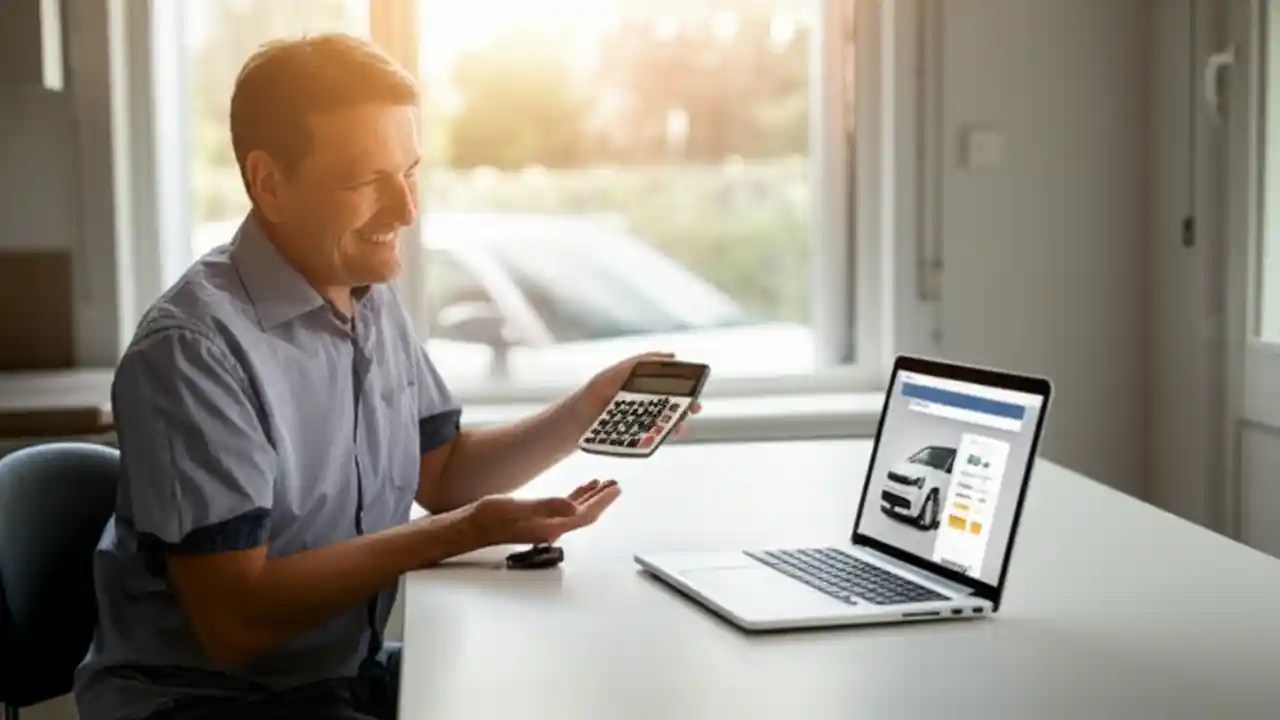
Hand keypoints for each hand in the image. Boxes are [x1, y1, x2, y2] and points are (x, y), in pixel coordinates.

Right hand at [465, 479, 621, 545]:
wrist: (468, 527)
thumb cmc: (488, 518)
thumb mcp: (517, 507)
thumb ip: (546, 507)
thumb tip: (572, 507)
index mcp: (550, 527)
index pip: (585, 515)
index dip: (603, 501)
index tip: (616, 488)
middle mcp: (550, 529)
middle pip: (584, 514)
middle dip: (600, 499)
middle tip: (614, 484)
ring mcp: (543, 526)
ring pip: (573, 511)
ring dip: (588, 498)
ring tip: (601, 484)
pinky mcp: (534, 521)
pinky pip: (561, 509)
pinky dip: (572, 498)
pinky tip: (574, 493)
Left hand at [576, 352, 702, 436]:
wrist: (573, 425)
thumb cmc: (592, 394)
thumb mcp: (614, 374)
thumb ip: (639, 364)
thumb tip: (670, 356)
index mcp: (639, 381)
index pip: (667, 378)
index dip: (683, 379)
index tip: (696, 382)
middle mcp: (642, 399)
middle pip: (670, 399)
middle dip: (685, 402)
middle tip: (696, 407)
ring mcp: (639, 417)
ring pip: (666, 417)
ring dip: (679, 419)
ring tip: (683, 423)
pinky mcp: (636, 435)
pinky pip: (656, 433)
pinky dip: (667, 433)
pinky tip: (673, 433)